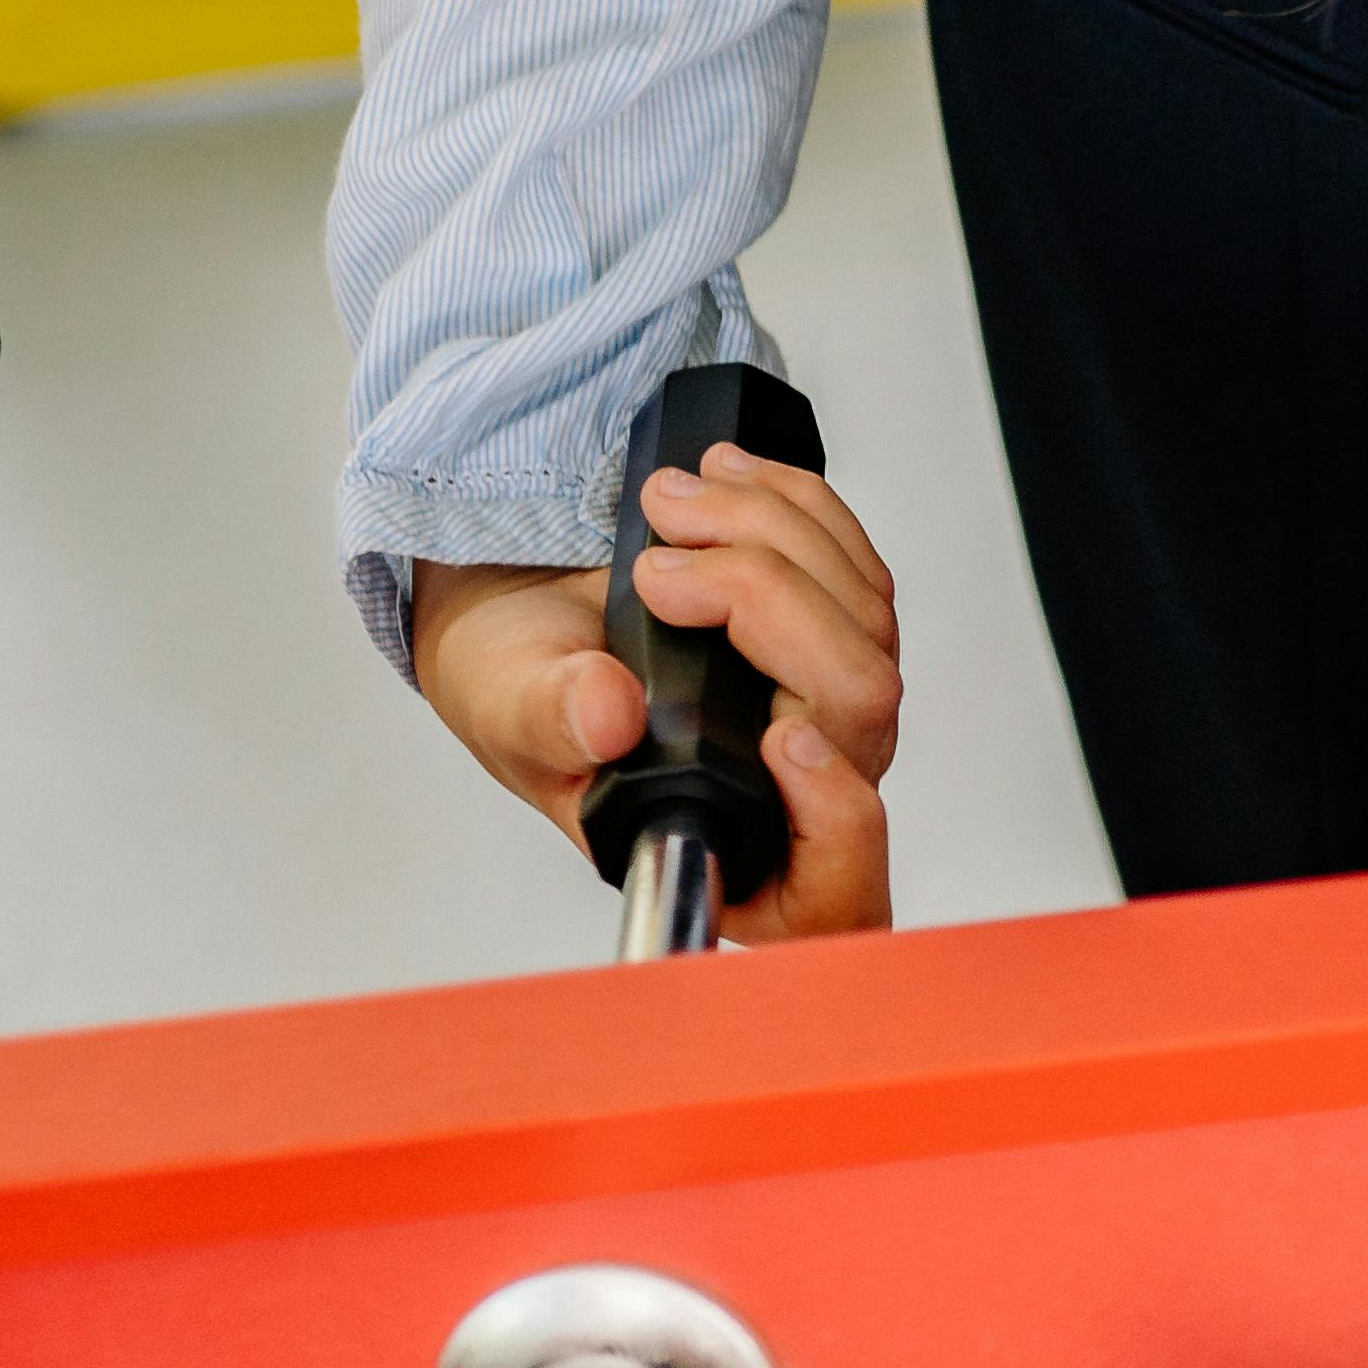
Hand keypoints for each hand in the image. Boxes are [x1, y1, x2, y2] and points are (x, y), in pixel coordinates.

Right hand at [409, 440, 899, 939]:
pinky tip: (732, 482)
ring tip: (667, 502)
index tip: (782, 738)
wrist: (525, 608)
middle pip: (857, 705)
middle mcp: (799, 790)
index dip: (834, 816)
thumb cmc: (518, 684)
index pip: (833, 885)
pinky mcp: (839, 631)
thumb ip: (551, 722)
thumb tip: (611, 716)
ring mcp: (831, 708)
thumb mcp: (504, 706)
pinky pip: (859, 567)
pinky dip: (798, 510)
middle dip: (766, 603)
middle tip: (658, 568)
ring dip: (771, 536)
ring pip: (863, 618)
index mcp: (726, 847)